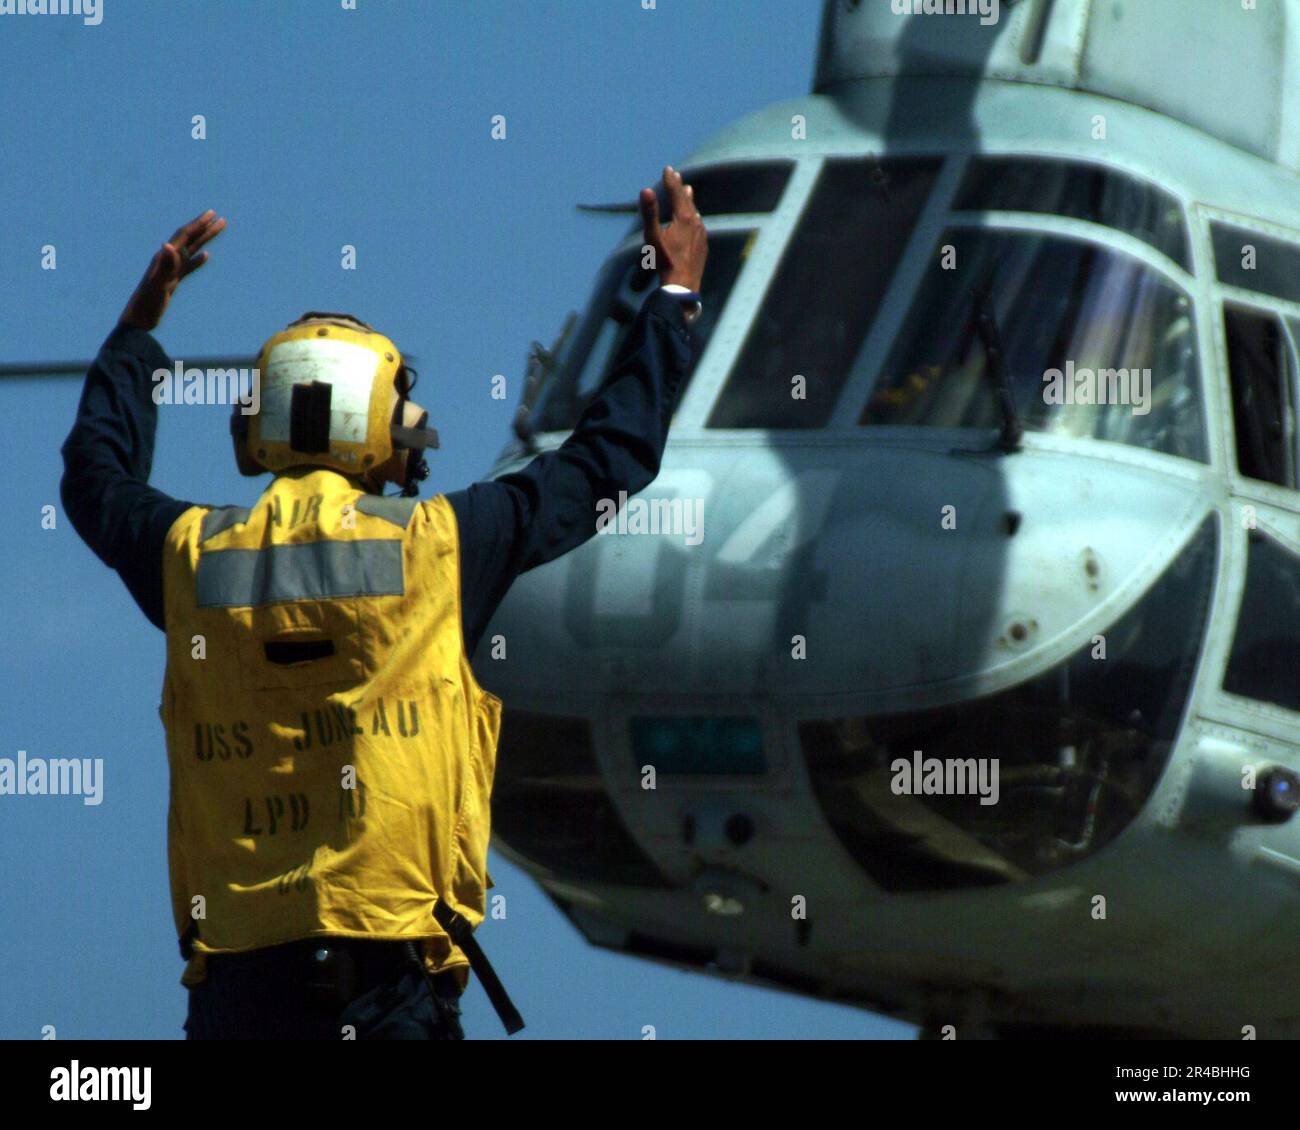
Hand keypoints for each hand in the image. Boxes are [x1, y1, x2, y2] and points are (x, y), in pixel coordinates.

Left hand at [118, 209, 226, 331]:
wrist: (138, 319)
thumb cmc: (147, 303)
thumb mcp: (158, 284)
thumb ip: (164, 265)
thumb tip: (168, 245)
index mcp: (165, 258)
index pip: (184, 236)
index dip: (197, 224)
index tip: (212, 214)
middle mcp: (167, 260)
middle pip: (189, 239)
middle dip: (204, 228)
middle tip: (219, 218)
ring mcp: (170, 271)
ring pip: (191, 251)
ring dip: (204, 240)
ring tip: (216, 230)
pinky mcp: (172, 281)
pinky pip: (188, 267)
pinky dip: (198, 260)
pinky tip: (205, 256)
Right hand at [639, 167, 707, 292]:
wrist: (683, 285)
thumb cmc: (665, 262)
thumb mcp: (653, 237)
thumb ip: (649, 213)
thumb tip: (645, 190)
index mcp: (684, 218)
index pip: (677, 193)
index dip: (671, 180)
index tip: (667, 169)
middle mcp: (696, 223)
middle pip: (687, 201)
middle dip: (680, 187)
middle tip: (677, 176)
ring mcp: (701, 235)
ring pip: (695, 213)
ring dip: (689, 201)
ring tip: (688, 192)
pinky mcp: (703, 246)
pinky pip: (699, 226)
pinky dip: (695, 218)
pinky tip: (696, 220)